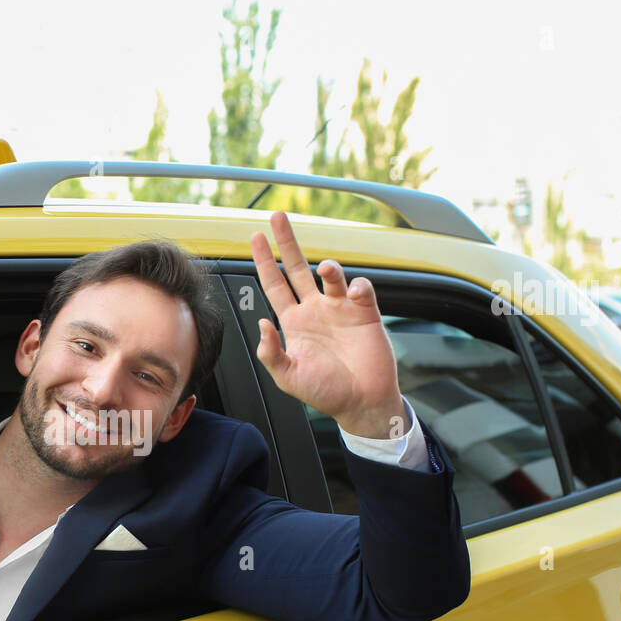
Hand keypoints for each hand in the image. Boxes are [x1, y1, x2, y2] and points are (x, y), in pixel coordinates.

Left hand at [249, 210, 405, 438]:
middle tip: (278, 218)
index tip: (255, 237)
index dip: (265, 262)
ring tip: (325, 269)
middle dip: (287, 242)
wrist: (362, 402)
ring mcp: (340, 309)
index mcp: (294, 322)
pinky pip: (360, 288)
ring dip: (329, 267)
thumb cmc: (325, 392)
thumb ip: (270, 353)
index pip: (275, 284)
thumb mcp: (288, 377)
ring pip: (331, 275)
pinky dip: (356, 285)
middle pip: (298, 268)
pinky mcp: (365, 313)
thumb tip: (262, 323)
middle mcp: (315, 310)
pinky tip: (352, 293)